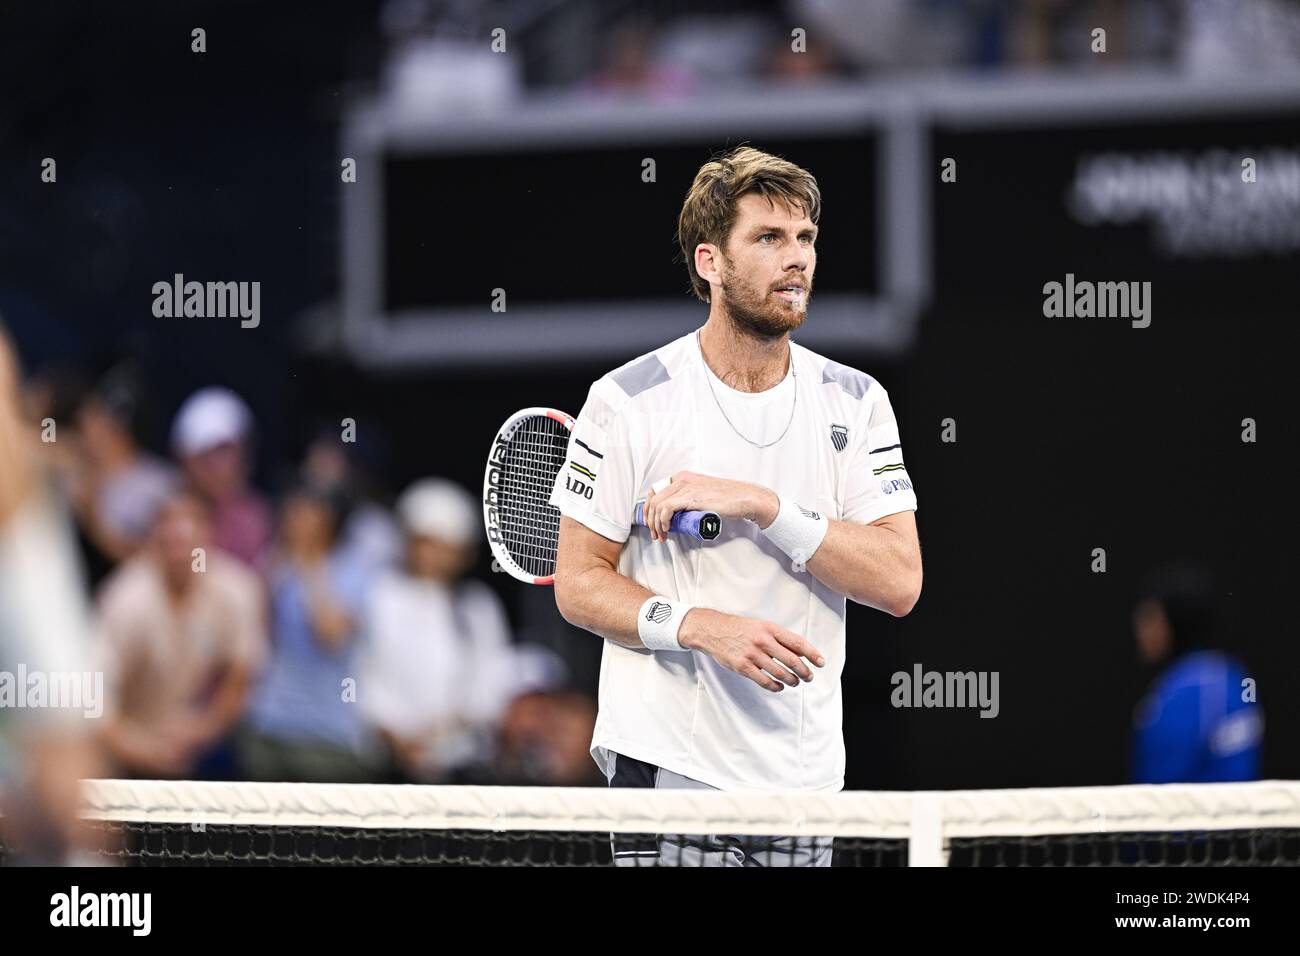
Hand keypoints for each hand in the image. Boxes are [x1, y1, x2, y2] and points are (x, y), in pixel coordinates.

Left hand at [643, 471, 777, 540]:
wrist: (744, 498)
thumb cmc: (727, 499)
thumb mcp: (702, 493)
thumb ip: (689, 498)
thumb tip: (677, 515)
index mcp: (683, 477)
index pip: (655, 490)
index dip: (649, 508)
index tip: (651, 522)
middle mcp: (682, 479)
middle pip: (653, 498)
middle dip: (650, 518)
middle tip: (655, 533)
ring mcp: (686, 487)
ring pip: (658, 505)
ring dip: (655, 523)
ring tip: (661, 535)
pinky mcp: (692, 497)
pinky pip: (667, 508)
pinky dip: (663, 520)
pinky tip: (667, 528)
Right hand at [679, 608, 825, 692]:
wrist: (712, 630)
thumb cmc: (740, 628)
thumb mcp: (761, 626)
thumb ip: (779, 638)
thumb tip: (800, 652)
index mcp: (770, 628)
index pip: (797, 642)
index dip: (812, 654)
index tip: (821, 663)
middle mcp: (762, 641)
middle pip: (791, 660)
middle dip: (804, 671)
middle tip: (809, 677)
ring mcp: (752, 654)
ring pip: (780, 673)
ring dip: (792, 680)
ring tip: (796, 682)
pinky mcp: (742, 666)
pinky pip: (764, 681)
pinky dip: (775, 686)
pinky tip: (780, 687)